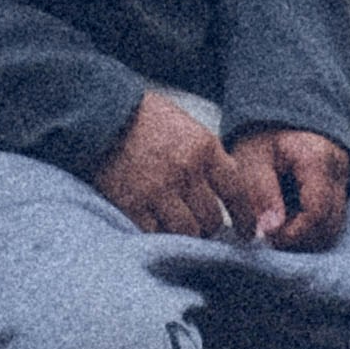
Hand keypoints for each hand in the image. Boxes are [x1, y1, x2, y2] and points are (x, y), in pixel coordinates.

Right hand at [93, 86, 272, 240]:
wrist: (102, 114)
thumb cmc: (146, 119)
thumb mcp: (189, 128)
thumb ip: (209, 158)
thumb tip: (228, 193)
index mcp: (205, 149)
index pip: (236, 193)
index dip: (245, 218)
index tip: (247, 233)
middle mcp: (186, 171)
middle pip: (211, 219)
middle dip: (209, 227)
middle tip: (202, 228)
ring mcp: (158, 190)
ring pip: (187, 231)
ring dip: (186, 235)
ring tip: (180, 231)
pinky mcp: (132, 204)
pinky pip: (156, 233)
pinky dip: (159, 235)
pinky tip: (157, 229)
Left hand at [225, 125, 349, 249]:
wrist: (280, 123)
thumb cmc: (263, 140)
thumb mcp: (252, 161)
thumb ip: (261, 193)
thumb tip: (270, 230)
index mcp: (317, 161)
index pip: (317, 212)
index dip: (294, 232)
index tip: (269, 237)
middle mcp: (338, 173)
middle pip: (330, 224)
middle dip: (300, 237)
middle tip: (271, 235)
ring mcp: (342, 183)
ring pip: (334, 226)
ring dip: (307, 236)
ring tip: (279, 228)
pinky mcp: (340, 193)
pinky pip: (332, 221)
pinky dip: (312, 229)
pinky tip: (289, 221)